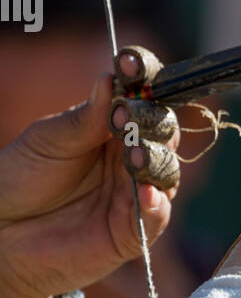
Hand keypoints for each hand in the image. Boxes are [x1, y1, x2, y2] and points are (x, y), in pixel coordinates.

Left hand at [0, 74, 175, 297]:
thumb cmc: (21, 179)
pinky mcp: (133, 231)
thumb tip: (110, 80)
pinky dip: (155, 203)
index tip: (130, 63)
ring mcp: (135, 193)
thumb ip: (85, 119)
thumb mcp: (47, 140)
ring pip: (167, 171)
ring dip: (154, 159)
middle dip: (151, 120)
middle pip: (164, 129)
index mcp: (113, 125)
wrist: (0, 234)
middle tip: (126, 117)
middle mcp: (131, 155)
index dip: (144, 75)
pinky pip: (157, 216)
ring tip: (132, 157)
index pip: (143, 94)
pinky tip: (145, 193)